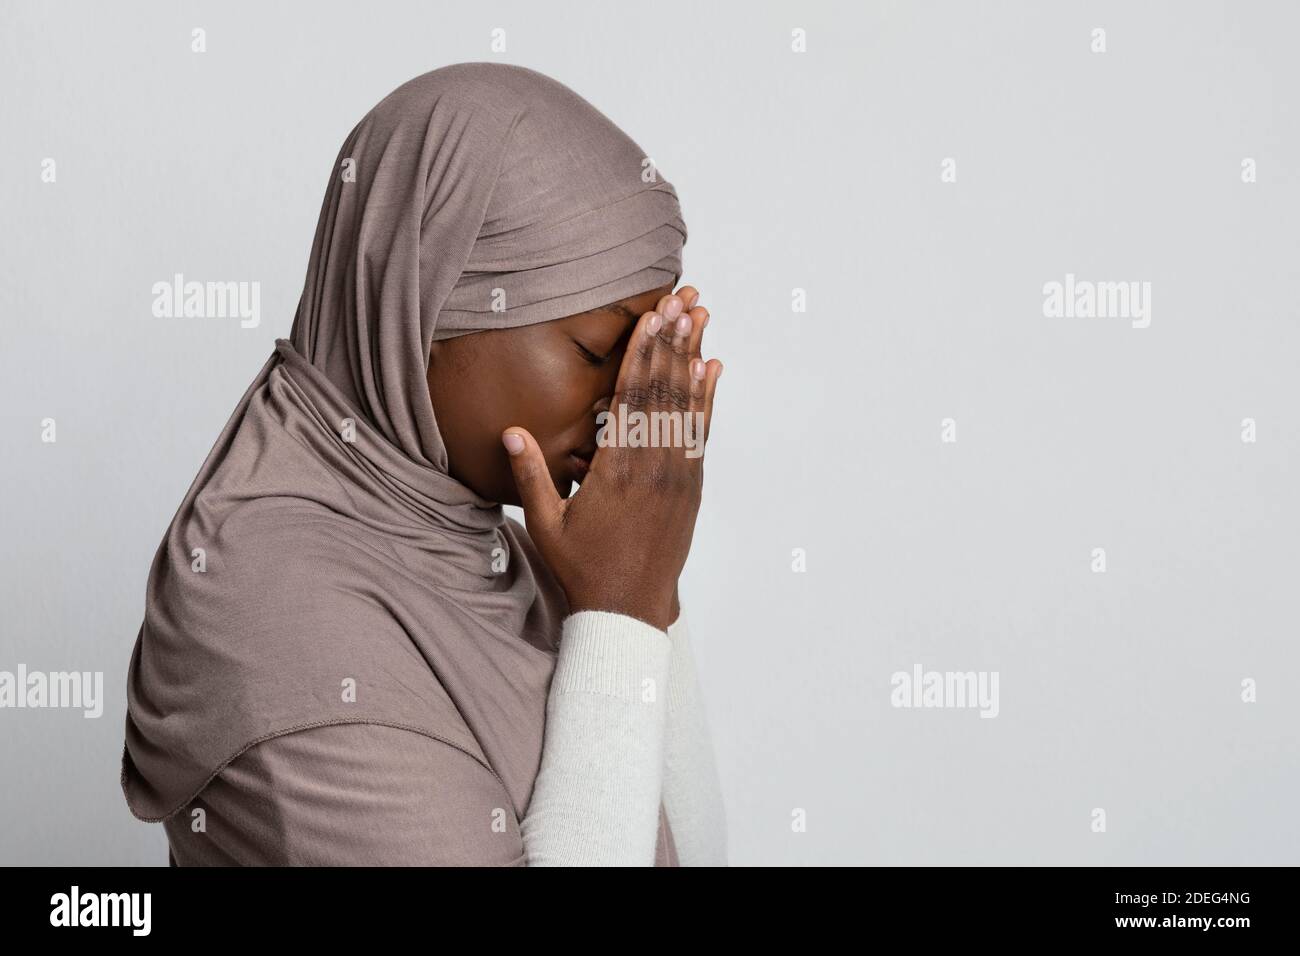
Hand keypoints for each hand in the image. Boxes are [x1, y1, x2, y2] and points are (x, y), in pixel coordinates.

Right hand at [502, 283, 721, 630]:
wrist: (631, 610)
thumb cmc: (583, 568)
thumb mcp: (545, 525)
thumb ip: (531, 475)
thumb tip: (511, 430)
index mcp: (616, 472)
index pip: (631, 400)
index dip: (641, 355)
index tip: (650, 318)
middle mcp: (653, 467)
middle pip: (664, 393)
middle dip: (672, 342)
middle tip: (682, 300)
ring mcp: (677, 476)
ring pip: (687, 406)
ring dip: (693, 359)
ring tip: (700, 319)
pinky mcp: (691, 487)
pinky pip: (701, 433)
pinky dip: (707, 399)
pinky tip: (712, 369)